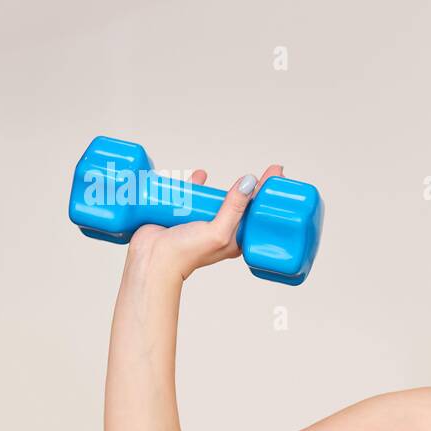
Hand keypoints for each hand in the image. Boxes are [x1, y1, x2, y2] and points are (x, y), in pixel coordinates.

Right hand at [127, 164, 284, 280]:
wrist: (151, 258)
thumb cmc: (187, 252)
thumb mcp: (218, 231)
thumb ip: (234, 207)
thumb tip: (249, 182)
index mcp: (235, 238)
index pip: (257, 212)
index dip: (268, 194)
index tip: (278, 174)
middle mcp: (220, 229)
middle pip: (241, 204)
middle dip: (253, 189)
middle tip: (270, 172)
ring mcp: (201, 221)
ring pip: (216, 199)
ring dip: (225, 188)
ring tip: (239, 175)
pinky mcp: (182, 214)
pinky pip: (192, 195)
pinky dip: (196, 185)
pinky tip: (200, 175)